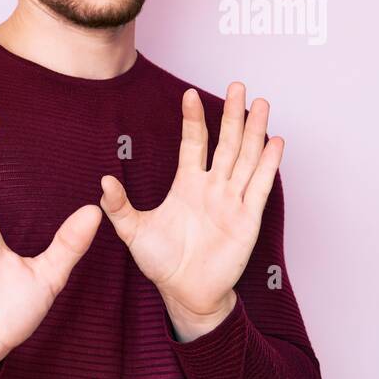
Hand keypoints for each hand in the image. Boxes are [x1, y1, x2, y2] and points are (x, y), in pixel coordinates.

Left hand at [99, 82, 282, 340]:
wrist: (185, 292)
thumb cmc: (161, 262)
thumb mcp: (133, 232)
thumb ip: (119, 206)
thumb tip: (103, 181)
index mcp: (186, 185)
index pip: (192, 144)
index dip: (192, 120)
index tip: (188, 94)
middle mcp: (212, 187)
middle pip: (225, 143)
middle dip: (231, 114)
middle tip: (237, 86)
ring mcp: (232, 201)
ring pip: (246, 158)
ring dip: (254, 131)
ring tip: (260, 104)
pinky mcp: (247, 218)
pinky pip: (259, 186)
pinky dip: (268, 164)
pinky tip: (276, 142)